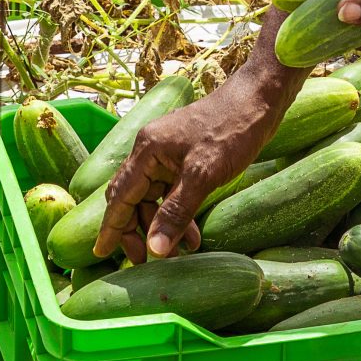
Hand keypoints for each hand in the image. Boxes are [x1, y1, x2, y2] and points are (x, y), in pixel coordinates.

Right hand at [94, 25, 296, 261]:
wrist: (259, 100)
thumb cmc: (231, 131)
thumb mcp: (203, 176)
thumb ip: (176, 213)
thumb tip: (155, 249)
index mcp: (147, 151)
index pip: (119, 196)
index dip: (111, 227)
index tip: (101, 254)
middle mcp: (151, 151)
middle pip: (132, 198)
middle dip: (138, 230)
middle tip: (148, 260)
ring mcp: (169, 154)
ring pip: (154, 197)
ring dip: (163, 225)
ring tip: (180, 253)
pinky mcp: (187, 158)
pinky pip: (172, 191)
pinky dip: (178, 213)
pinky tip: (192, 233)